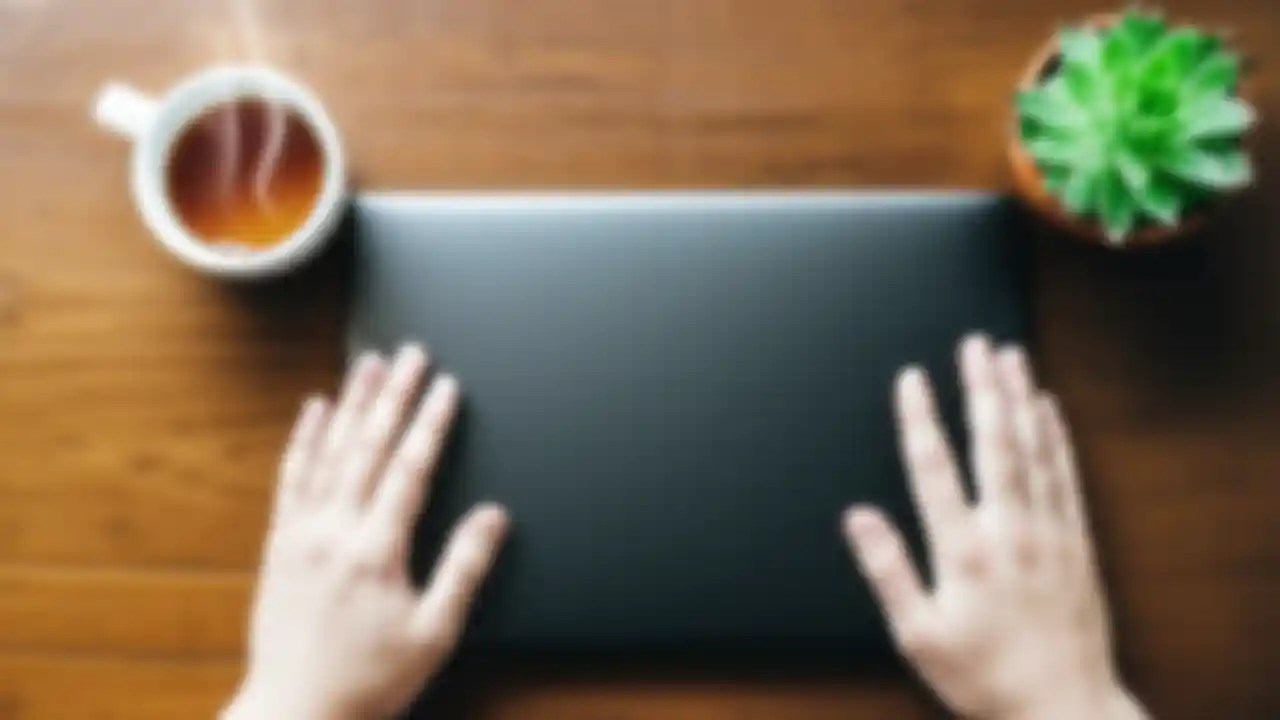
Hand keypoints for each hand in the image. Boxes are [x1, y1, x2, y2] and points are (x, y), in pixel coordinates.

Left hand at [223, 346, 509, 719]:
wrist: (295, 711)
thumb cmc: (369, 680)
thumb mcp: (434, 633)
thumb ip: (465, 569)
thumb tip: (493, 517)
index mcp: (377, 551)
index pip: (410, 469)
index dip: (430, 423)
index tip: (446, 387)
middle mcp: (334, 532)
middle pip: (369, 447)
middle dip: (394, 396)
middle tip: (411, 354)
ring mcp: (301, 534)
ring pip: (329, 452)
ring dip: (351, 403)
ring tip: (369, 363)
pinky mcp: (279, 544)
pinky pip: (291, 478)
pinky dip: (303, 440)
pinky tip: (313, 409)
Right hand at [843, 335, 1147, 719]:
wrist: (1062, 710)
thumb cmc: (983, 677)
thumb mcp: (917, 635)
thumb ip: (888, 570)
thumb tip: (859, 519)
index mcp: (963, 551)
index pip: (934, 467)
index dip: (920, 417)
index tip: (911, 377)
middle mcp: (1008, 531)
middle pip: (992, 443)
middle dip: (980, 388)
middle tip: (975, 344)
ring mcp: (1048, 533)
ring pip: (1033, 450)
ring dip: (1020, 399)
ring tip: (1011, 356)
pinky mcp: (1077, 543)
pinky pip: (1066, 476)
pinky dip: (1057, 437)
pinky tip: (1049, 409)